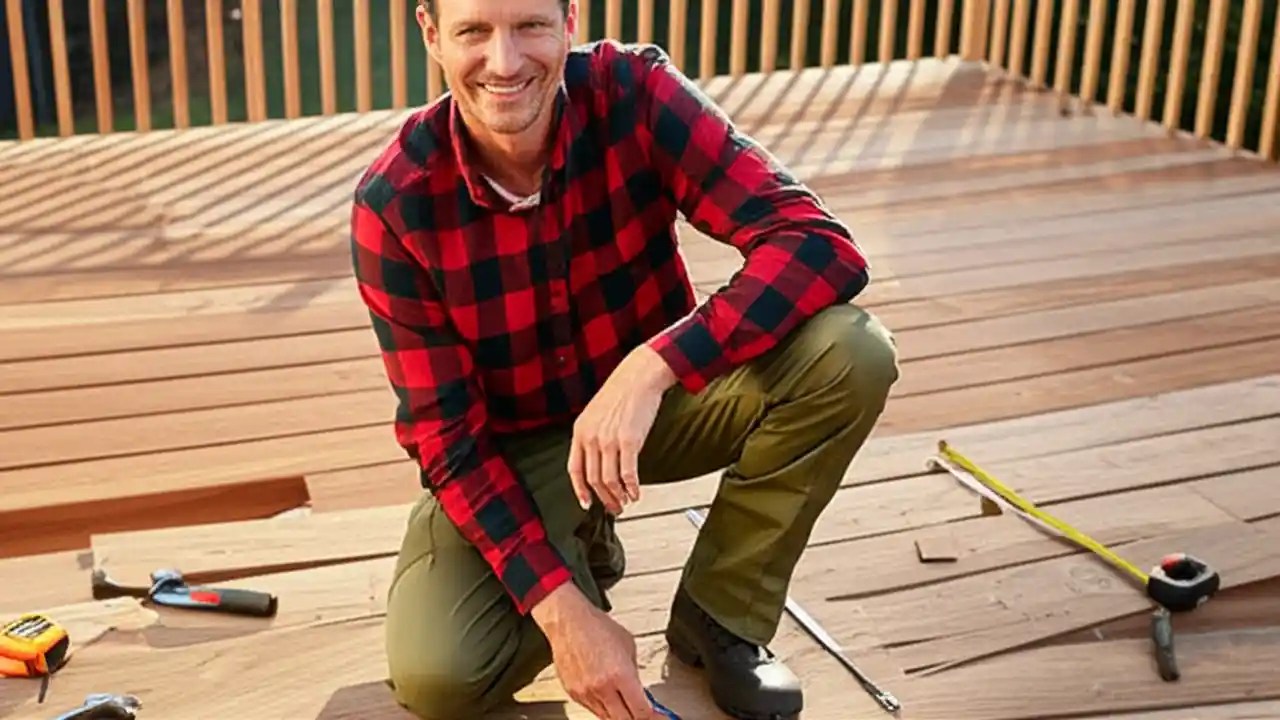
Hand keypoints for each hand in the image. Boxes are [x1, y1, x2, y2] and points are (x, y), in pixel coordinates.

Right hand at [532, 584, 658, 718]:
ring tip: (627, 705)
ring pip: (608, 718)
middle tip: (645, 713)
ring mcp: (586, 693)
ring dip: (620, 714)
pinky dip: (604, 708)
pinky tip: (609, 698)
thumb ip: (635, 672)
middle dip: (637, 718)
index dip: (654, 718)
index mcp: (620, 675)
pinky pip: (593, 709)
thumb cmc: (597, 628)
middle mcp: (602, 688)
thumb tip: (640, 690)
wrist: (569, 622)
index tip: (659, 717)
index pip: (641, 711)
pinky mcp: (574, 694)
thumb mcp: (629, 646)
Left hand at [568, 344, 677, 514]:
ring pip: (610, 480)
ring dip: (618, 497)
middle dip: (604, 499)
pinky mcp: (629, 441)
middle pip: (594, 479)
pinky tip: (636, 493)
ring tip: (626, 502)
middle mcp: (591, 437)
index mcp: (580, 431)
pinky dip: (632, 488)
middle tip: (614, 508)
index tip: (587, 504)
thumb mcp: (596, 414)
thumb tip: (598, 462)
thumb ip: (592, 437)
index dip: (580, 491)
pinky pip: (628, 474)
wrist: (638, 377)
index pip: (574, 470)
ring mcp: (609, 440)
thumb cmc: (621, 393)